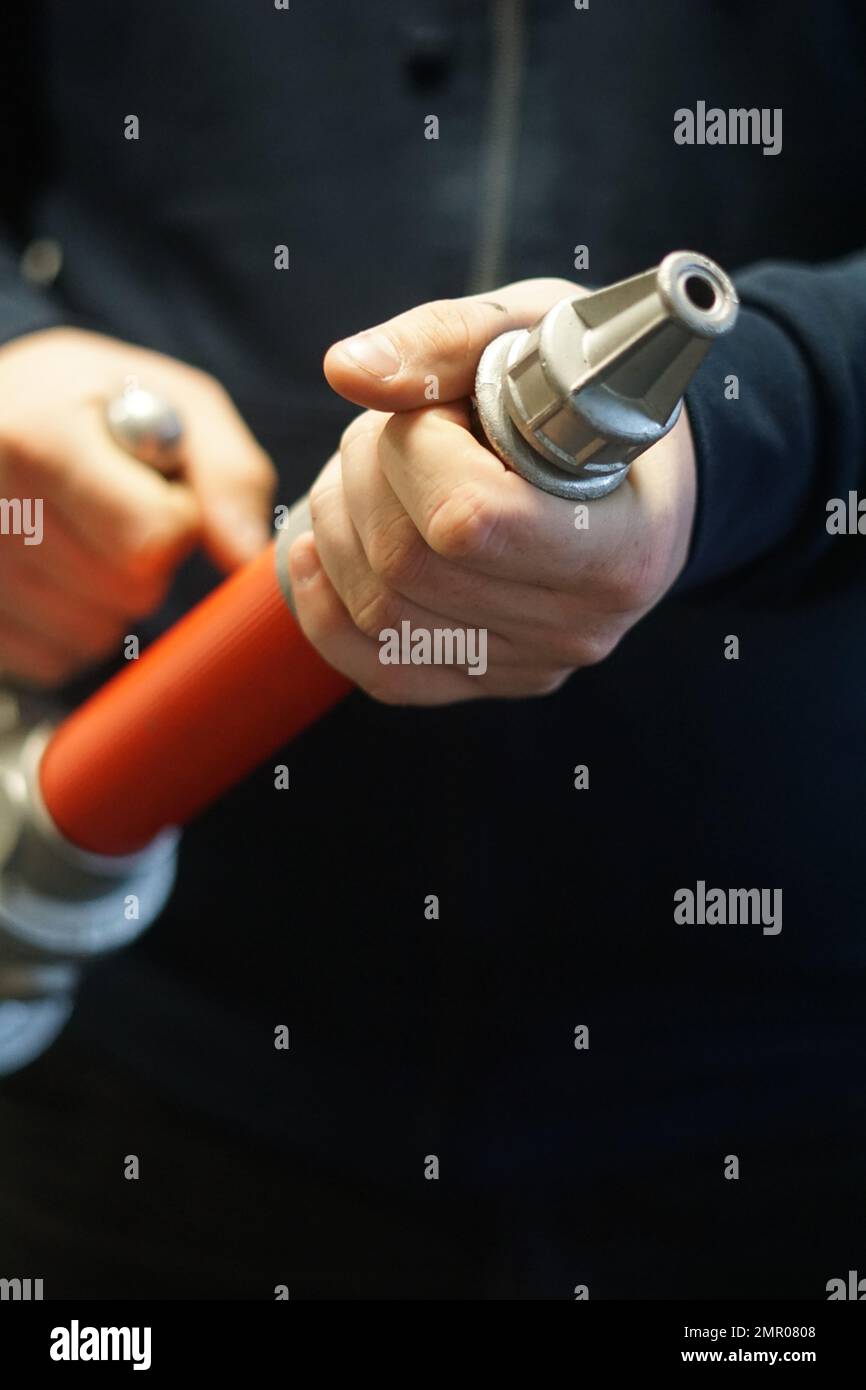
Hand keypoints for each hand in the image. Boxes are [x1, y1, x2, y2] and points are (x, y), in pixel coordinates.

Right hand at [0, 327, 274, 685]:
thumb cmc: (95, 404)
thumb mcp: (175, 403)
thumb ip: (228, 475)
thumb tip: (249, 560)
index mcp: (38, 436)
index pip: (151, 539)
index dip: (178, 518)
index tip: (157, 486)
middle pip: (127, 592)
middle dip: (148, 560)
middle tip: (115, 509)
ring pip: (93, 636)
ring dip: (112, 597)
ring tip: (81, 533)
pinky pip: (56, 660)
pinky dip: (72, 625)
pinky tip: (54, 569)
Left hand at [289, 279, 696, 702]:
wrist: (638, 479)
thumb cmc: (594, 398)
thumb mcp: (540, 331)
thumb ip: (445, 341)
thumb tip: (345, 373)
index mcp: (620, 543)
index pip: (469, 519)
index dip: (419, 447)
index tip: (441, 406)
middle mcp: (579, 623)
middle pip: (406, 564)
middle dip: (365, 474)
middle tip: (395, 427)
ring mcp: (531, 664)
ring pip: (378, 612)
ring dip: (338, 525)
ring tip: (371, 472)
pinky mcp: (485, 680)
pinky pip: (378, 669)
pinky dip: (325, 605)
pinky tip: (320, 547)